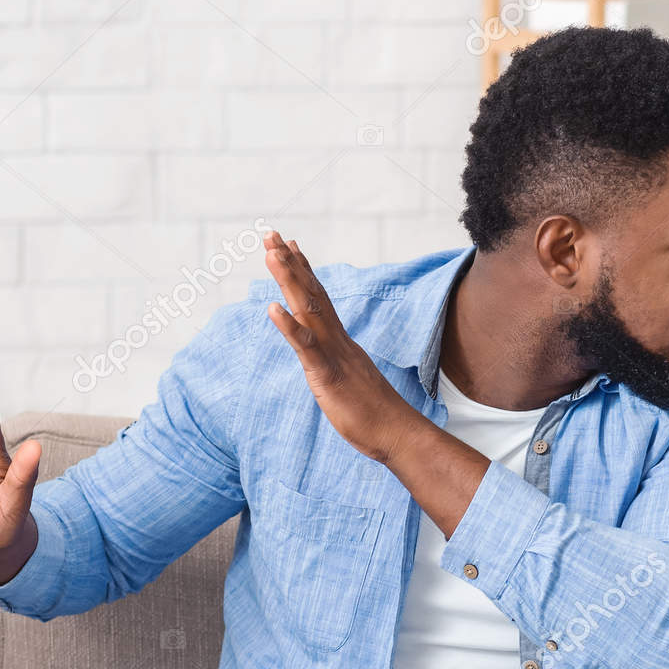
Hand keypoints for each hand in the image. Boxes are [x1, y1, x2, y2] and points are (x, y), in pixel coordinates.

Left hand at [263, 230, 424, 464]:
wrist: (397, 434)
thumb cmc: (372, 413)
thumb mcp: (347, 380)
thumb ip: (335, 363)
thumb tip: (325, 357)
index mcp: (338, 342)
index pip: (318, 299)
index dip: (303, 271)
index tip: (288, 246)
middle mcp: (336, 340)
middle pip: (311, 294)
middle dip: (289, 263)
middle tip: (271, 234)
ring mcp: (332, 355)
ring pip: (308, 311)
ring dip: (289, 281)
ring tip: (271, 254)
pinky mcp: (327, 376)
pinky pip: (306, 348)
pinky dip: (289, 327)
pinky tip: (272, 309)